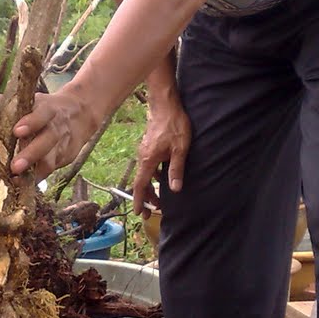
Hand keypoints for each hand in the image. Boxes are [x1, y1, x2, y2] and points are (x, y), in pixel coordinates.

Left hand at [7, 86, 103, 180]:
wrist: (80, 113)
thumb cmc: (40, 108)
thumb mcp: (27, 100)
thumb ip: (2, 103)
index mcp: (46, 108)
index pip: (41, 113)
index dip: (31, 122)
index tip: (17, 131)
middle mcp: (56, 126)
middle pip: (47, 139)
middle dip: (31, 154)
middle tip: (14, 166)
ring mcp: (62, 144)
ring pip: (51, 159)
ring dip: (34, 171)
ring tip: (17, 181)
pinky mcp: (64, 158)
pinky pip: (51, 170)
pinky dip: (38, 178)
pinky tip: (24, 187)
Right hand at [132, 91, 191, 214]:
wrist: (166, 105)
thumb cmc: (174, 125)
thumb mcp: (180, 149)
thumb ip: (176, 169)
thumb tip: (174, 189)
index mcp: (148, 160)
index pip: (140, 185)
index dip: (139, 200)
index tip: (139, 213)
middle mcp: (143, 157)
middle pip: (141, 182)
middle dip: (146, 197)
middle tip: (152, 211)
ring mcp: (145, 151)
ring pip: (145, 173)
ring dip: (151, 186)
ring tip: (160, 197)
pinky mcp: (149, 146)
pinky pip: (149, 165)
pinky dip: (153, 175)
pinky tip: (163, 176)